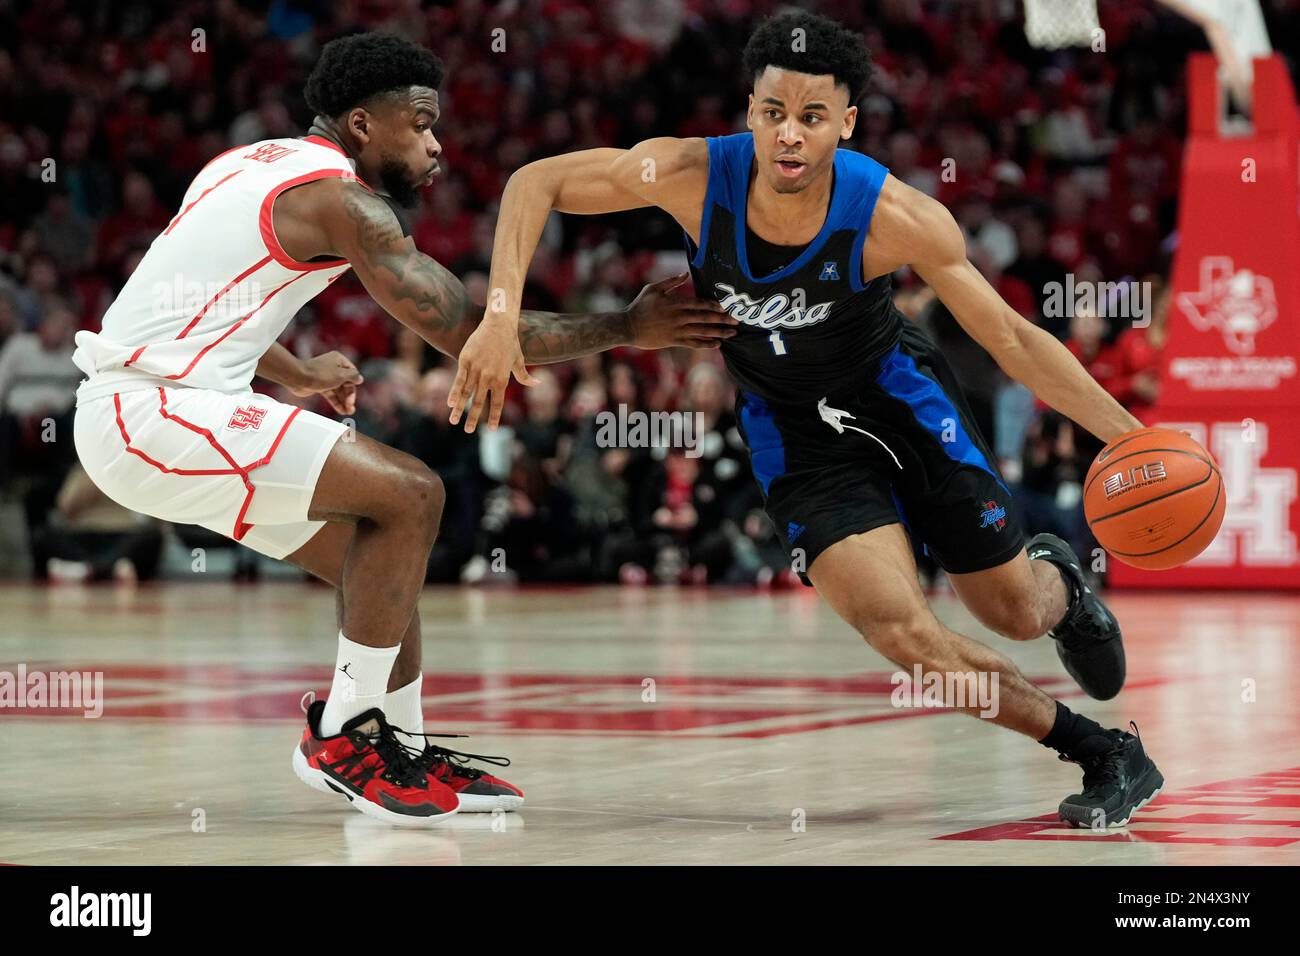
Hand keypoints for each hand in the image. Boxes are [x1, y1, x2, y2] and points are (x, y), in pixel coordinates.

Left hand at [290, 351, 363, 415]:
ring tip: (348, 412)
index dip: (354, 386)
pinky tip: (341, 410)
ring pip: (338, 390)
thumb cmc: (319, 374)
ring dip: (343, 401)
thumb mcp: (341, 374)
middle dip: (349, 396)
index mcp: (339, 360)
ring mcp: (326, 376)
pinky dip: (335, 402)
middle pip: (345, 383)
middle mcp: (333, 367)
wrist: (298, 378)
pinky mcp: (319, 385)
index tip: (353, 397)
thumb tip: (360, 379)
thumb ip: (353, 376)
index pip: (352, 374)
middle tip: (351, 407)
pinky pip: (330, 394)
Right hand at [448, 317, 537, 431]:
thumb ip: (525, 376)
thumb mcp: (519, 361)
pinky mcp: (465, 361)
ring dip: (460, 409)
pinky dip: (454, 393)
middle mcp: (488, 377)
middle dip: (473, 418)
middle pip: (480, 402)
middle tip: (468, 431)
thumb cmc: (510, 343)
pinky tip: (450, 403)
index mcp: (502, 380)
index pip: (498, 403)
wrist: (498, 325)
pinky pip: (459, 380)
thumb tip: (538, 383)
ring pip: (466, 393)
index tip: (492, 429)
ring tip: (453, 421)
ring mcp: (476, 369)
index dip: (495, 417)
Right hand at [627, 273, 736, 349]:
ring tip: (733, 333)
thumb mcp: (653, 289)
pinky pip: (693, 343)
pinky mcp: (674, 341)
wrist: (627, 327)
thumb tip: (686, 273)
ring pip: (702, 331)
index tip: (726, 307)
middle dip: (722, 319)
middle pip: (704, 318)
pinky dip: (706, 343)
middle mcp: (678, 317)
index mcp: (674, 303)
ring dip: (719, 332)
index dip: (713, 305)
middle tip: (736, 320)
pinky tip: (717, 344)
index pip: (698, 304)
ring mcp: (677, 330)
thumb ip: (671, 282)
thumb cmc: (639, 306)